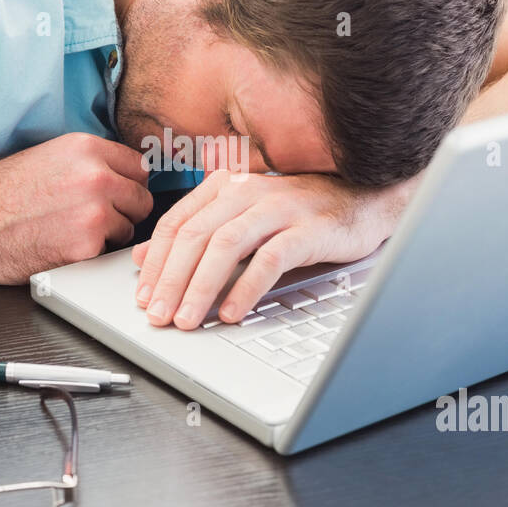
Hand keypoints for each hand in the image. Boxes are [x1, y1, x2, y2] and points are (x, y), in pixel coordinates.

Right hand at [0, 132, 151, 283]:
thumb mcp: (47, 156)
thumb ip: (88, 161)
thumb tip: (121, 172)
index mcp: (86, 148)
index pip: (138, 166)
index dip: (128, 183)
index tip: (120, 193)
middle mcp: (96, 176)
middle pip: (142, 198)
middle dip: (125, 210)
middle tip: (98, 217)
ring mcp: (95, 212)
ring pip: (129, 227)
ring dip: (110, 234)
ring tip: (73, 231)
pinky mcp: (88, 245)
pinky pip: (109, 251)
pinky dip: (92, 253)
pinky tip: (64, 246)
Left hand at [132, 169, 412, 328]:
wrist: (364, 198)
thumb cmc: (301, 211)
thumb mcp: (242, 218)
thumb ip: (196, 232)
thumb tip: (143, 256)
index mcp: (225, 187)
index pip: (176, 224)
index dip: (155, 263)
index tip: (144, 297)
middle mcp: (247, 192)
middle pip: (195, 236)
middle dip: (171, 280)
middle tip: (159, 316)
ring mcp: (278, 208)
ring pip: (225, 246)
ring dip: (200, 286)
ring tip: (188, 319)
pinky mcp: (308, 229)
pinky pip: (269, 259)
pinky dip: (246, 288)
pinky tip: (232, 312)